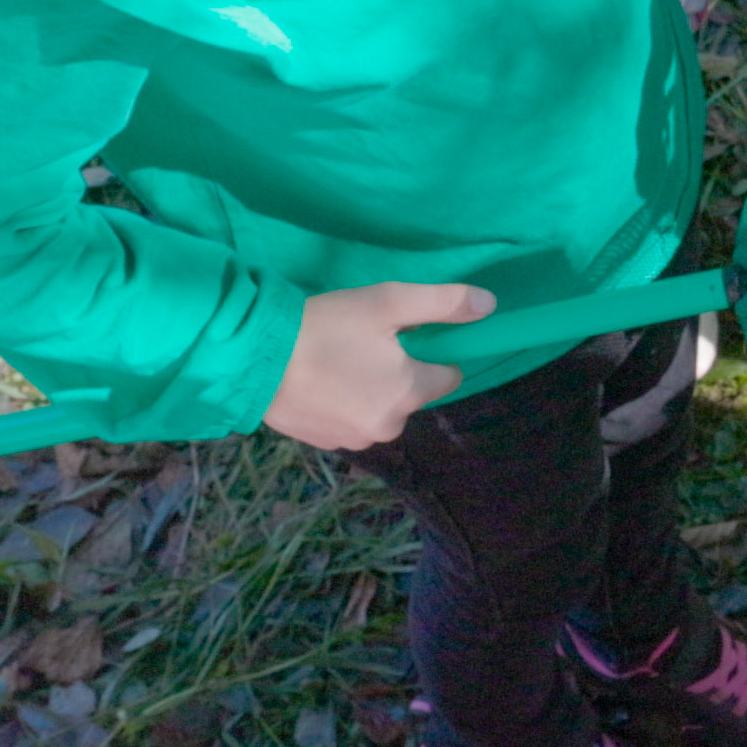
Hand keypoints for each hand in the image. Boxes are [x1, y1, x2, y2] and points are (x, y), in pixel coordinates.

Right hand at [262, 279, 494, 450]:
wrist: (256, 358)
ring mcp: (354, 440)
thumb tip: (490, 305)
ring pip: (380, 410)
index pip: (447, 376)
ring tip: (337, 361)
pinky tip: (320, 382)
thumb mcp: (388, 302)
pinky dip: (343, 404)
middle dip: (397, 372)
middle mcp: (389, 426)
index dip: (431, 352)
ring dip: (370, 390)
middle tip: (363, 343)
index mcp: (409, 392)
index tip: (402, 335)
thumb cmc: (326, 326)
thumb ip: (444, 303)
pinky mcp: (324, 444)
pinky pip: (350, 421)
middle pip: (411, 394)